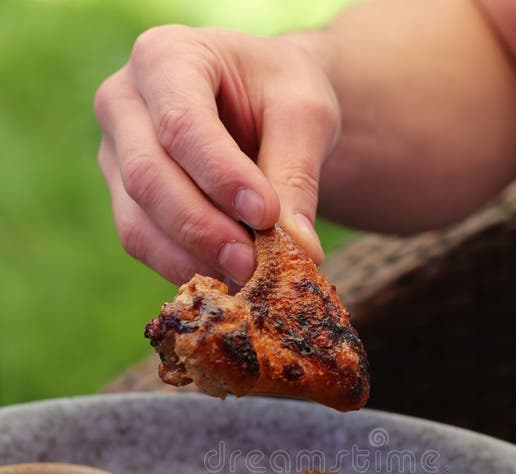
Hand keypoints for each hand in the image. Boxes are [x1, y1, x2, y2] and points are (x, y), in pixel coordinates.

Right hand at [94, 25, 339, 284]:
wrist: (261, 105)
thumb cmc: (279, 96)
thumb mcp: (304, 115)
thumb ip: (298, 175)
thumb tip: (300, 250)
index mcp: (165, 56)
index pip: (181, 124)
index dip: (222, 177)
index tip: (268, 216)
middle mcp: (124, 103)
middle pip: (148, 178)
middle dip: (204, 229)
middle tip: (255, 264)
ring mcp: (115, 156)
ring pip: (137, 222)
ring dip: (193, 259)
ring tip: (248, 278)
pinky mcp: (125, 201)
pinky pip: (143, 245)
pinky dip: (185, 269)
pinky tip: (227, 280)